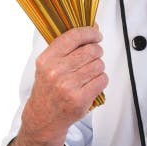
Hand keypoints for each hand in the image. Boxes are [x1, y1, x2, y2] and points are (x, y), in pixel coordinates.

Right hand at [20, 26, 107, 143]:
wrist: (43, 118)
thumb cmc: (48, 88)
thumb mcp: (48, 65)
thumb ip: (67, 46)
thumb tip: (93, 27)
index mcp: (46, 60)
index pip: (73, 36)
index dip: (89, 32)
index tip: (96, 33)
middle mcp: (56, 72)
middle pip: (91, 50)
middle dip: (97, 51)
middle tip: (94, 55)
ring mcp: (68, 86)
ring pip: (99, 65)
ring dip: (98, 67)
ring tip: (89, 72)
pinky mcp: (80, 99)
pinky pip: (102, 80)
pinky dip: (101, 80)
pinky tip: (91, 83)